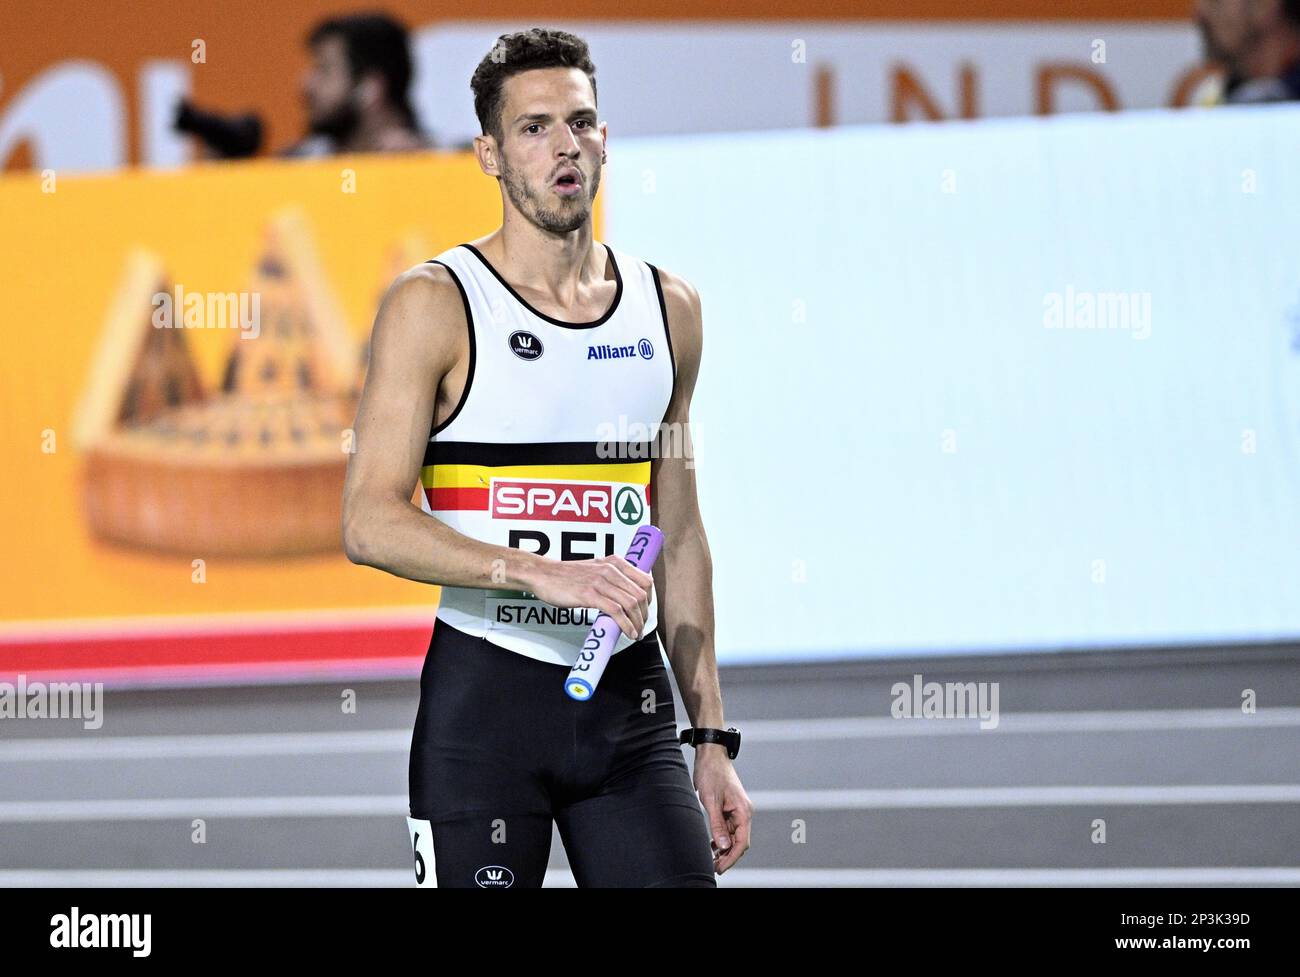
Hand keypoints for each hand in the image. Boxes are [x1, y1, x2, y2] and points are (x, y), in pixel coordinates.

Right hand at [525, 554, 652, 638]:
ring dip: (637, 623)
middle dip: (644, 615)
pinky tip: (627, 632)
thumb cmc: (566, 574)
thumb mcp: (595, 568)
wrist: (543, 574)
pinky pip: (616, 611)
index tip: (646, 610)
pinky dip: (626, 625)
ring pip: (631, 604)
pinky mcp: (590, 594)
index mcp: (614, 562)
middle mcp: (610, 569)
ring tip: (636, 634)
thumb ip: (610, 577)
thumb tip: (625, 594)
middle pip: (640, 594)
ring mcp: (600, 581)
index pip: (645, 580)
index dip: (650, 598)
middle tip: (641, 626)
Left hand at [693, 747, 752, 874]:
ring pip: (734, 836)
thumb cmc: (711, 773)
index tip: (720, 868)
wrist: (711, 754)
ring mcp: (737, 810)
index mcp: (744, 811)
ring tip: (712, 860)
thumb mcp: (711, 801)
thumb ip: (717, 824)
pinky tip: (713, 846)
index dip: (731, 857)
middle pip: (739, 841)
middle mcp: (744, 812)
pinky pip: (729, 828)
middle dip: (728, 856)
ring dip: (724, 849)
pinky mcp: (730, 807)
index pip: (741, 842)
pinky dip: (722, 838)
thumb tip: (723, 846)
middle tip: (714, 867)